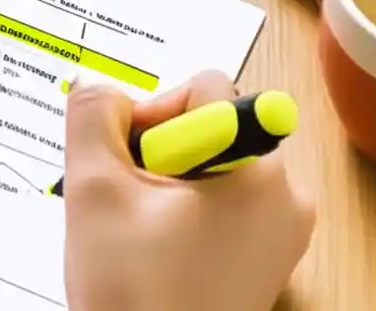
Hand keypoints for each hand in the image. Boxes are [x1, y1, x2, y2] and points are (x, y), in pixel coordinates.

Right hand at [62, 71, 314, 310]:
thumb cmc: (135, 297)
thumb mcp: (94, 191)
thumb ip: (90, 118)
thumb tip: (97, 85)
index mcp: (259, 171)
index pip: (204, 91)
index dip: (149, 114)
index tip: (122, 160)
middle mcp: (285, 197)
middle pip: (209, 128)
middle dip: (155, 152)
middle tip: (123, 200)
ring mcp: (280, 233)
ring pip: (210, 168)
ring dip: (164, 183)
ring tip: (135, 230)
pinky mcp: (266, 259)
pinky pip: (221, 206)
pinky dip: (181, 214)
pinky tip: (152, 250)